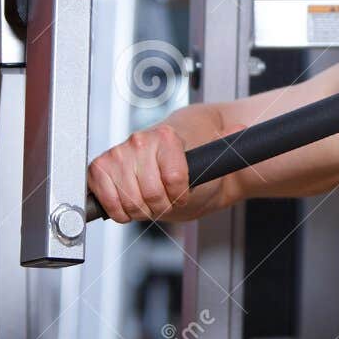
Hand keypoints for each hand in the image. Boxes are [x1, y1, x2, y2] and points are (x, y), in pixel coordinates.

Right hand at [87, 121, 246, 222]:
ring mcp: (118, 153)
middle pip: (151, 194)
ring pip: (129, 200)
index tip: (185, 192)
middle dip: (162, 205)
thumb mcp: (215, 161)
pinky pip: (106, 200)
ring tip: (151, 199)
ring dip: (142, 210)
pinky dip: (119, 210)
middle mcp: (140, 140)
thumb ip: (226, 146)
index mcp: (168, 136)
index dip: (182, 195)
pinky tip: (130, 202)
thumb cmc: (196, 164)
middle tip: (167, 198)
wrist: (173, 164)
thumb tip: (239, 128)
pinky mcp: (99, 168)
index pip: (175, 179)